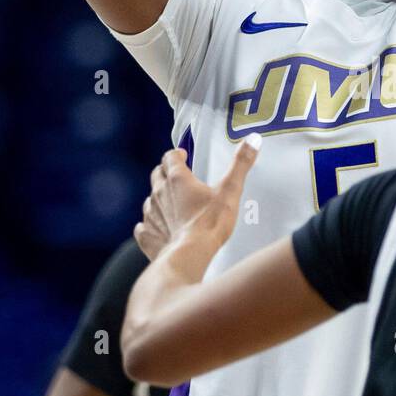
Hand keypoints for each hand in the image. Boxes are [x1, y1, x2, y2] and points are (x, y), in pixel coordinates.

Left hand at [133, 136, 261, 261]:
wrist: (190, 255)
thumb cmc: (210, 223)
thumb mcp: (230, 190)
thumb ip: (241, 164)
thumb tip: (252, 140)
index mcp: (177, 179)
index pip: (170, 157)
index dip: (177, 155)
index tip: (183, 156)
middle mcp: (159, 193)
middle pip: (157, 175)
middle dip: (165, 173)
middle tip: (177, 177)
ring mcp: (151, 215)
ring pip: (150, 200)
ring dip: (159, 199)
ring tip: (172, 205)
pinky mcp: (147, 235)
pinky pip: (143, 227)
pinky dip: (150, 225)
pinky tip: (159, 229)